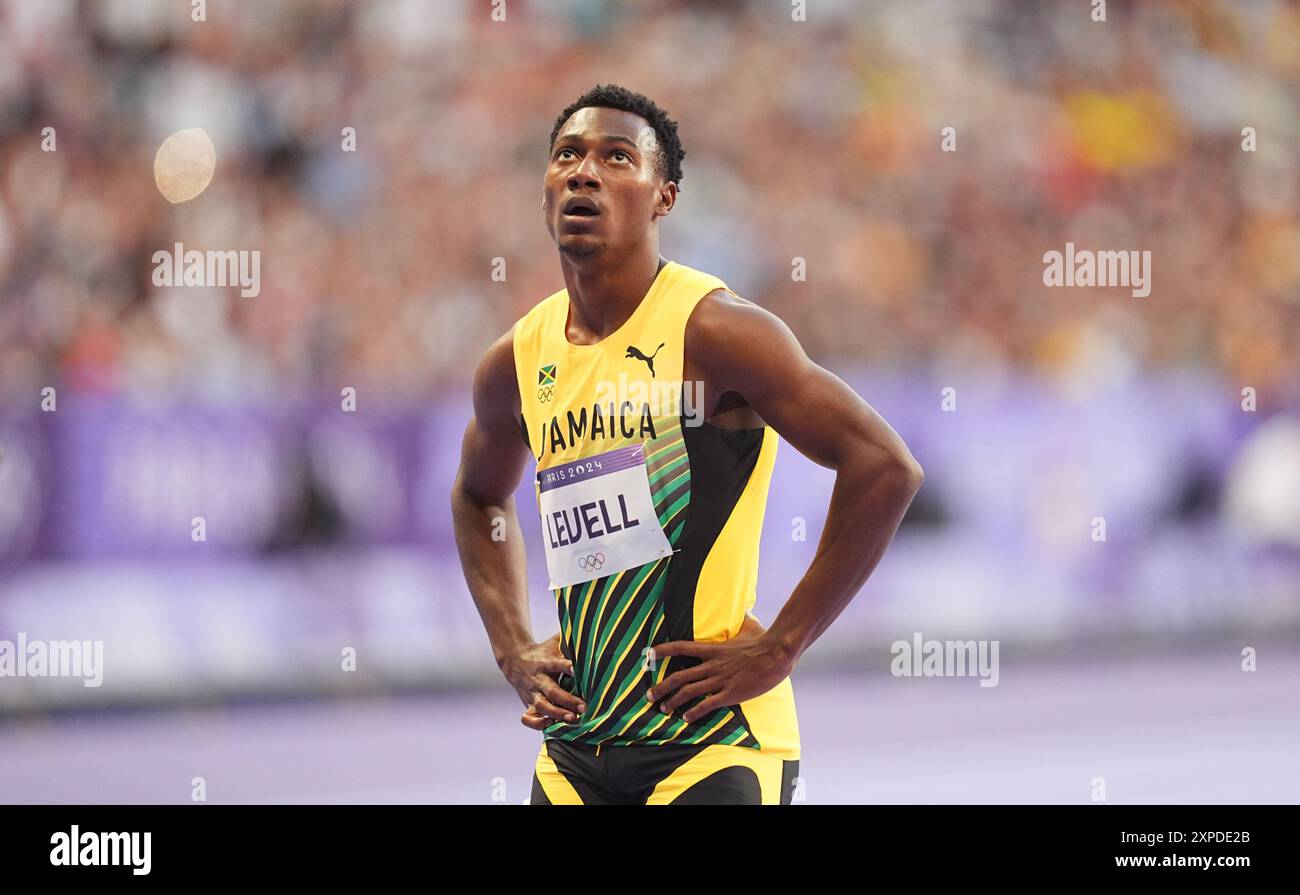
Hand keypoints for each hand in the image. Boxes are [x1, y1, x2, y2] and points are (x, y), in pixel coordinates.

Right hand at [501, 633, 585, 729]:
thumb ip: (569, 637)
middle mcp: (538, 680)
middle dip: (567, 700)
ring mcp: (532, 693)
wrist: (515, 660)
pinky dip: (537, 724)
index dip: (565, 666)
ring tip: (572, 719)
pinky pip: (528, 718)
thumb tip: (588, 625)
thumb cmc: (543, 651)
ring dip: (556, 714)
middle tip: (583, 706)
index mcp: (544, 663)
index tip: (575, 668)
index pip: (555, 664)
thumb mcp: (554, 642)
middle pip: (552, 691)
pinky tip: (550, 725)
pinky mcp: (528, 704)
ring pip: (542, 706)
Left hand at [645, 615, 795, 723]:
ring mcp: (720, 680)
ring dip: (673, 702)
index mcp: (713, 649)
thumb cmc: (764, 640)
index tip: (650, 654)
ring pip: (688, 692)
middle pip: (679, 676)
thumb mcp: (749, 626)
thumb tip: (745, 611)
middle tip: (650, 695)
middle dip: (662, 687)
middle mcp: (712, 665)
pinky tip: (687, 718)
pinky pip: (707, 705)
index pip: (682, 647)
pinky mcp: (730, 694)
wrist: (776, 654)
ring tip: (664, 709)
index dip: (664, 650)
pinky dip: (694, 712)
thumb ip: (742, 621)